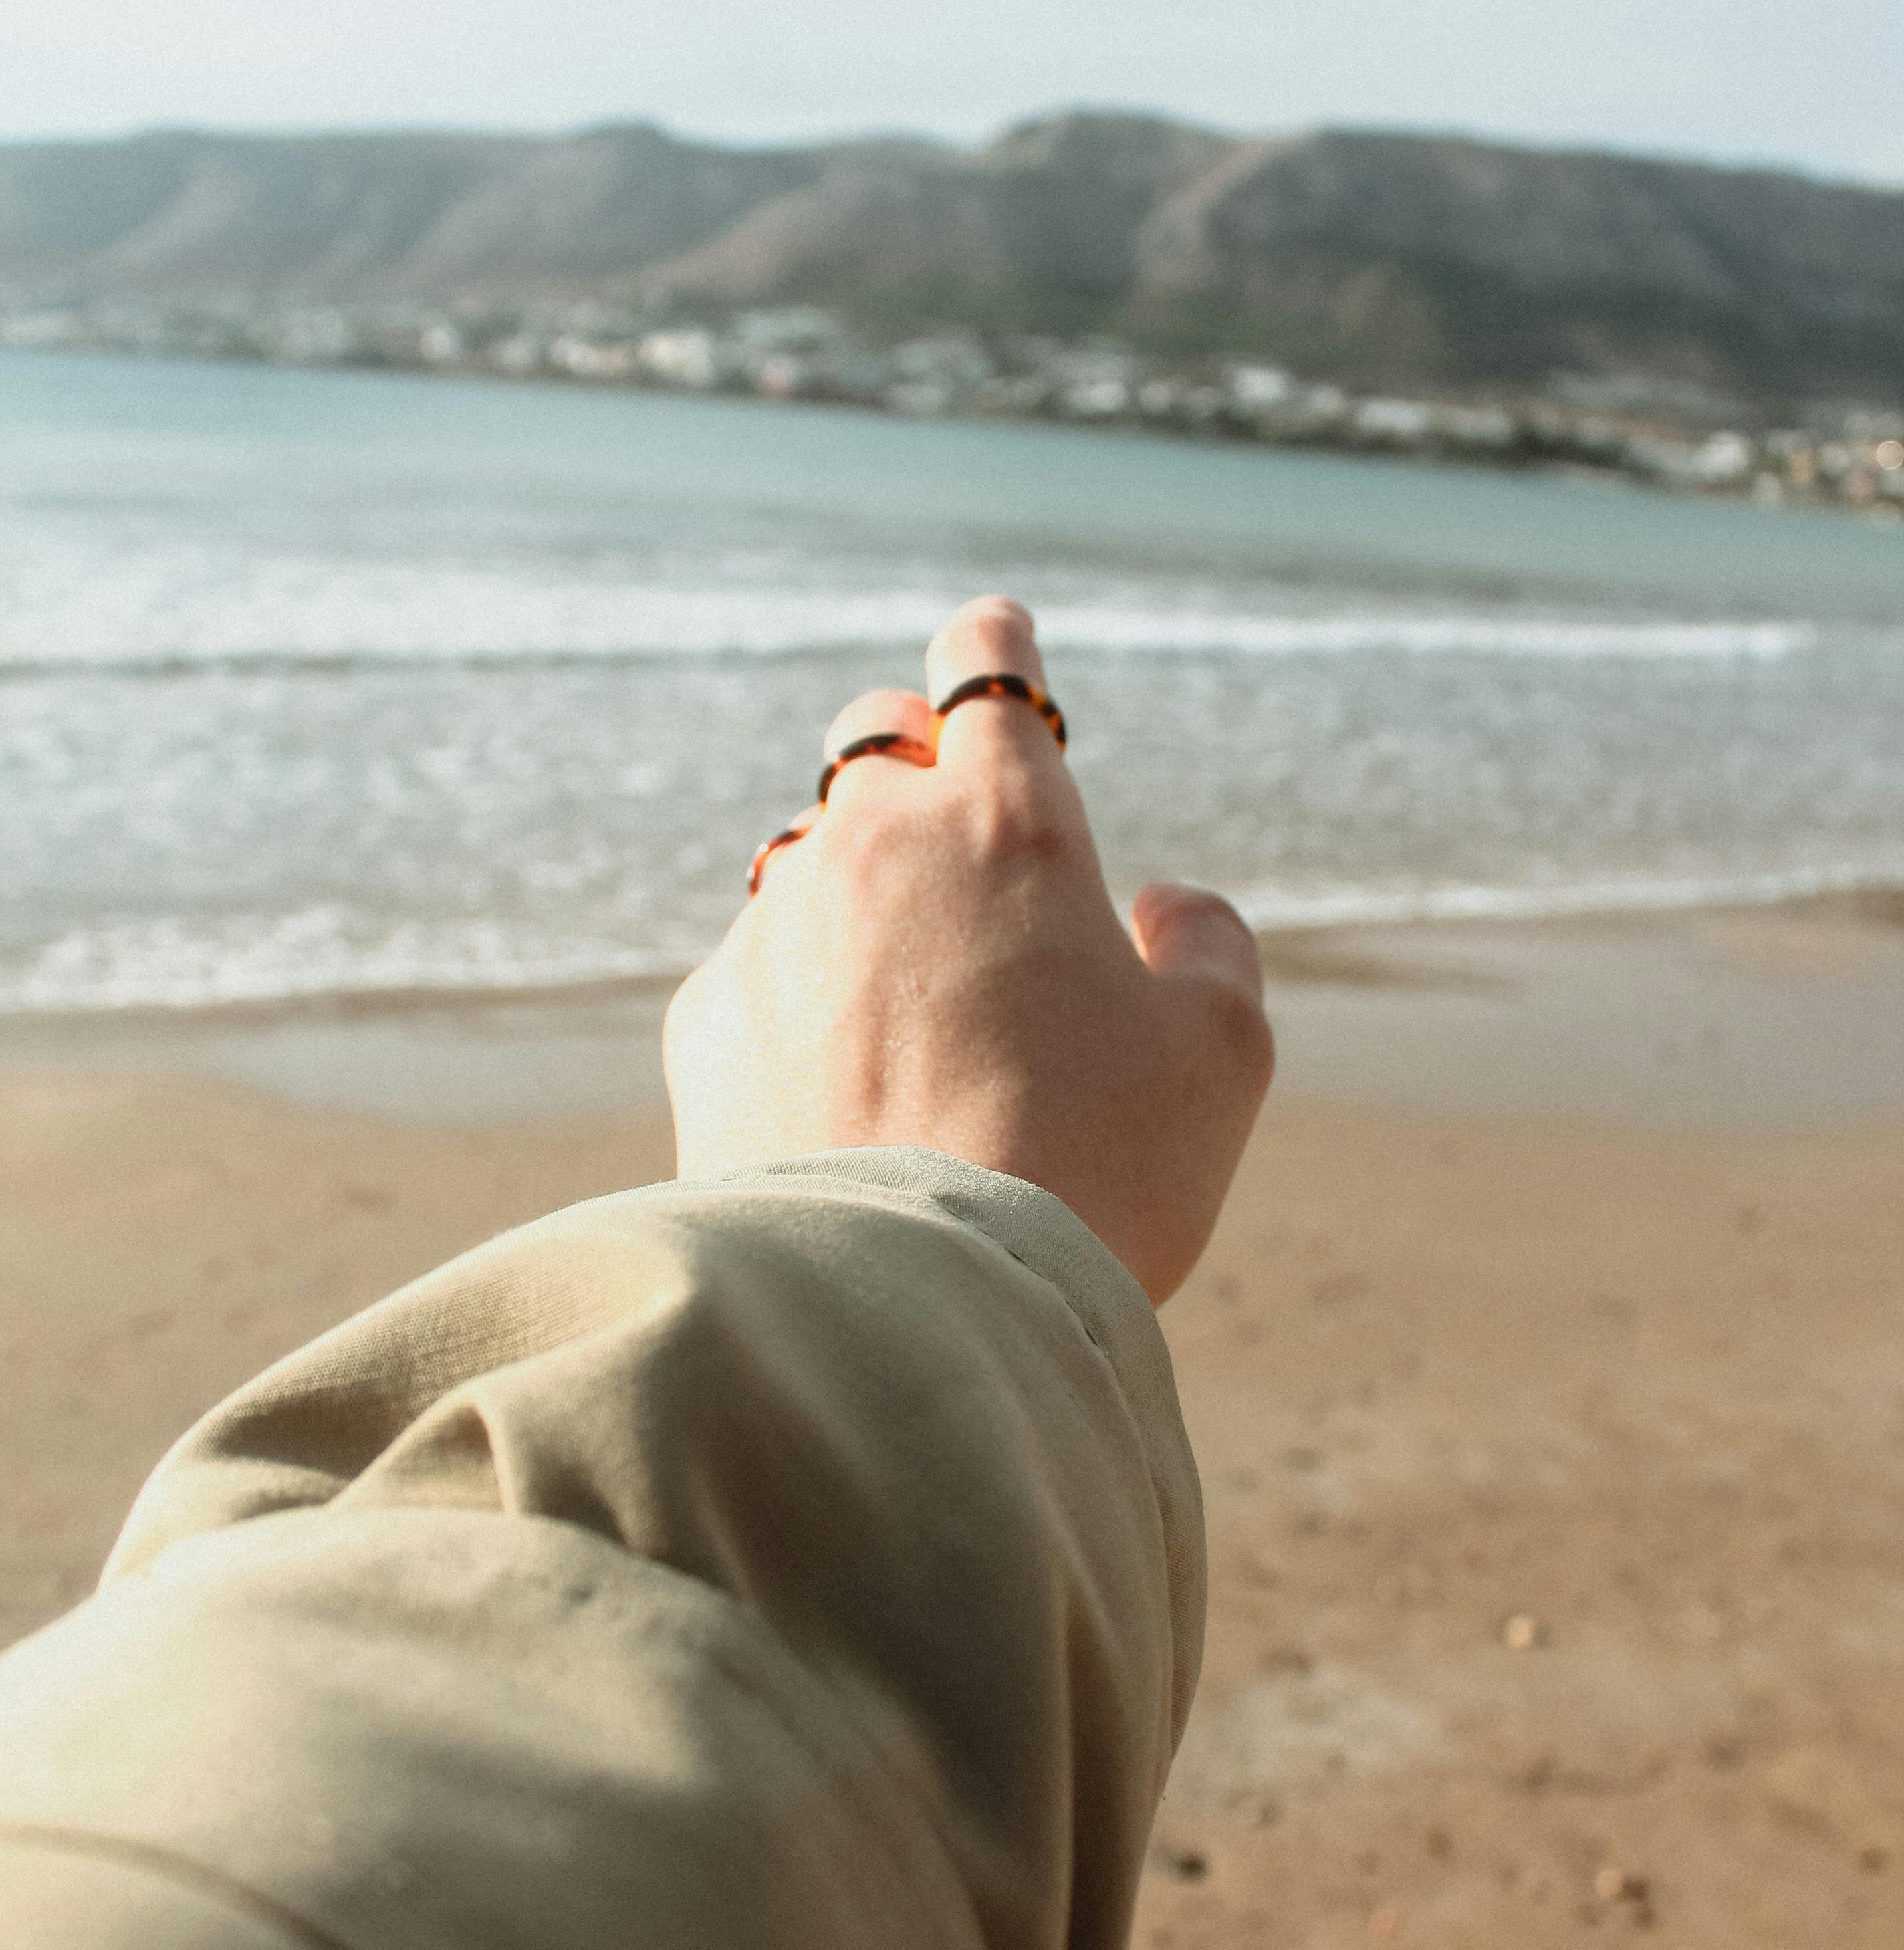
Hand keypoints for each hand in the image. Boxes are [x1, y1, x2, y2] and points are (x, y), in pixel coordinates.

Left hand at [663, 598, 1272, 1302]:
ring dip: (858, 895)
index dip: (994, 647)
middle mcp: (873, 842)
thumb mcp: (1220, 1055)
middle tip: (963, 832)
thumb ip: (1207, 944)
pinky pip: (756, 971)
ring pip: (809, 861)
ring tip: (912, 997)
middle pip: (874, 738)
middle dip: (916, 758)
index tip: (996, 646)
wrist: (916, 1303)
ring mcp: (774, 926)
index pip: (984, 665)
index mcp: (1008, 820)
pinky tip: (842, 1087)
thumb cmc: (1095, 1171)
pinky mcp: (705, 1019)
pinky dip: (799, 1000)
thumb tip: (1157, 902)